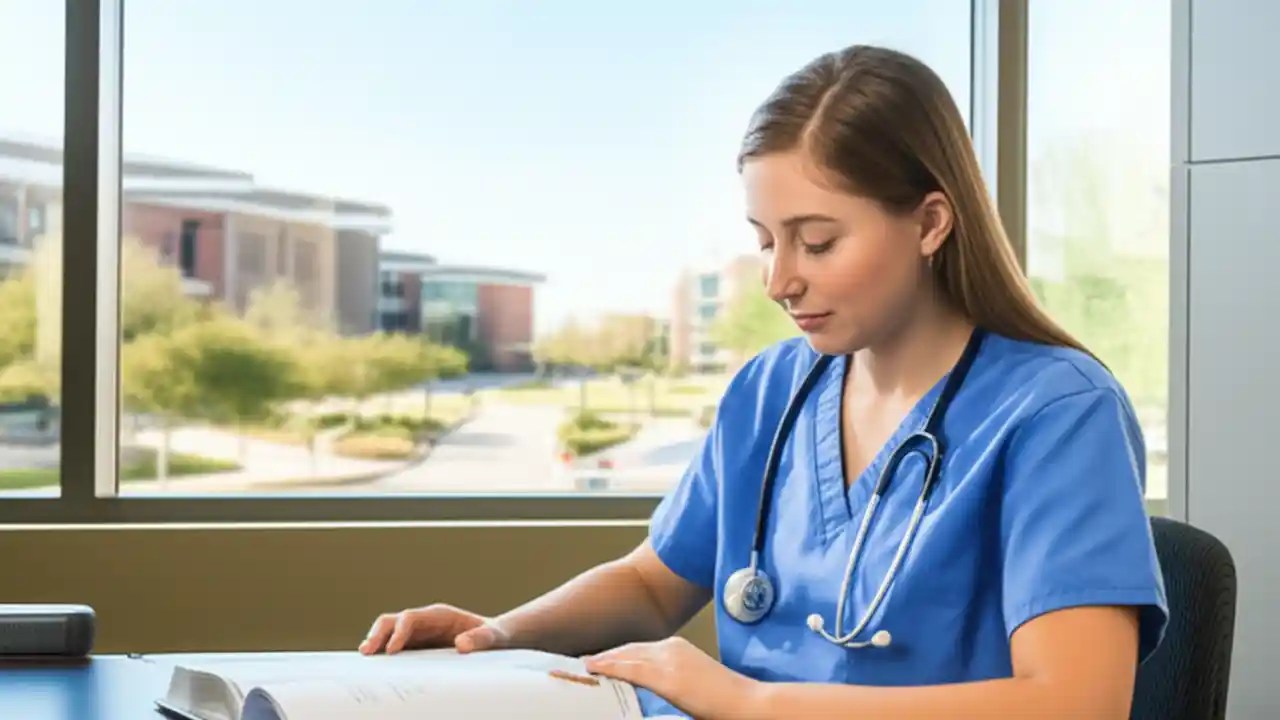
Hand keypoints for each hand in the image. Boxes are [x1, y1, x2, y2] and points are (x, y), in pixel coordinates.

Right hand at [358, 604, 509, 654]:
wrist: (494, 640)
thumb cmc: (494, 636)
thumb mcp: (493, 637)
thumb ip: (480, 639)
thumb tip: (461, 645)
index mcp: (440, 615)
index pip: (411, 618)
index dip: (399, 632)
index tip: (392, 650)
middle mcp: (424, 621)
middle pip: (393, 621)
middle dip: (378, 633)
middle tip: (367, 652)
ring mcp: (418, 633)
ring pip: (389, 632)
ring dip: (375, 642)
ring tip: (365, 657)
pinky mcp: (416, 645)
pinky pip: (394, 646)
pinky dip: (382, 652)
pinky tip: (375, 665)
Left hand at [583, 637, 760, 719]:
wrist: (746, 704)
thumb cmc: (725, 702)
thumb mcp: (693, 686)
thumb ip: (671, 684)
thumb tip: (655, 693)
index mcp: (678, 649)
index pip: (638, 650)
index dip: (617, 656)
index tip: (599, 662)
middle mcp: (671, 647)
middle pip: (628, 650)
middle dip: (606, 657)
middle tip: (582, 663)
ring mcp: (668, 659)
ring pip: (625, 657)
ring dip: (602, 661)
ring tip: (582, 666)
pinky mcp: (667, 675)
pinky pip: (630, 669)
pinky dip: (609, 667)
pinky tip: (593, 668)